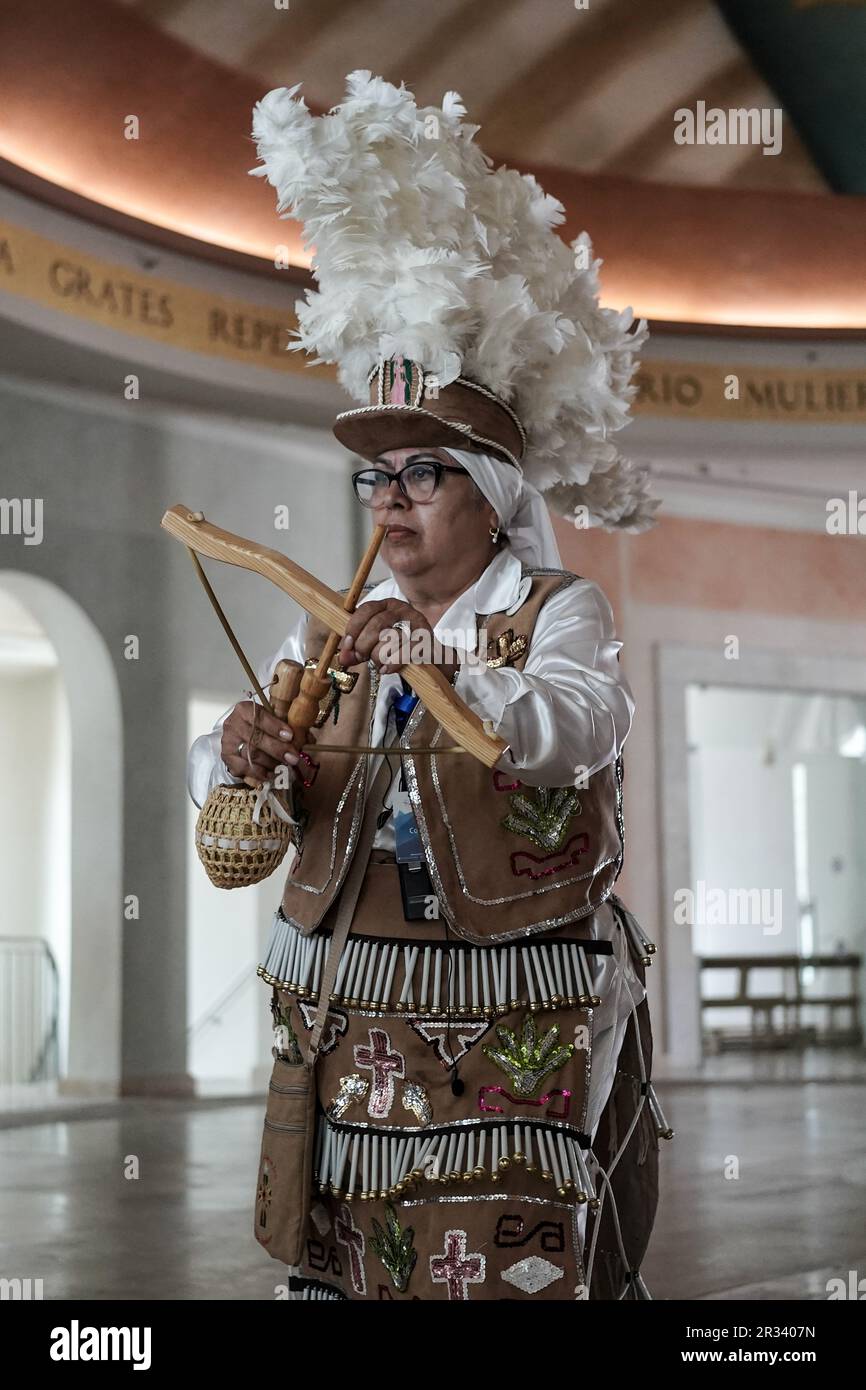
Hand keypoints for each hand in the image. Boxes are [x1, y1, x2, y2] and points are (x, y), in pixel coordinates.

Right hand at [221, 700, 299, 781]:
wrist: (237, 737)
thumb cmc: (259, 727)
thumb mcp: (272, 721)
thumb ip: (288, 728)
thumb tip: (308, 740)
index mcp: (244, 709)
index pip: (259, 716)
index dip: (275, 727)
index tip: (290, 736)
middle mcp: (233, 724)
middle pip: (255, 738)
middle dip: (277, 749)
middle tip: (293, 758)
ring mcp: (228, 742)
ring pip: (250, 755)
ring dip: (271, 763)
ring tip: (284, 767)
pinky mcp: (227, 758)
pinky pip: (244, 768)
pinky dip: (260, 773)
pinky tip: (271, 774)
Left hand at [337, 599, 457, 679]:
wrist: (428, 656)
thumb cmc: (398, 648)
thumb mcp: (374, 645)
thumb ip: (358, 650)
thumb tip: (343, 658)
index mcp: (386, 605)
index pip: (366, 609)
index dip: (354, 627)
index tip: (348, 644)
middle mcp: (402, 609)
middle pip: (377, 623)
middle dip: (364, 644)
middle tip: (362, 658)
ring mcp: (417, 622)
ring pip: (391, 637)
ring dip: (379, 655)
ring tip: (378, 664)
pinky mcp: (427, 639)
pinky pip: (406, 651)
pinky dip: (394, 662)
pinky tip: (387, 669)